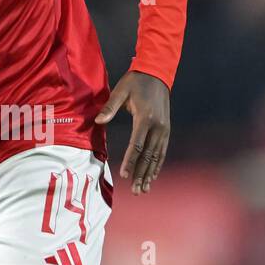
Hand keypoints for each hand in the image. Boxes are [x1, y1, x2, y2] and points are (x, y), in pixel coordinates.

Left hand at [94, 70, 170, 193]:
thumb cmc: (135, 82)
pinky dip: (157, 165)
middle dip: (141, 174)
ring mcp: (164, 129)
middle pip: (148, 156)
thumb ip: (110, 107)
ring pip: (157, 157)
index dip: (130, 161)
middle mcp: (157, 127)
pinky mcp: (166, 130)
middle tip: (135, 190)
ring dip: (150, 174)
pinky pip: (162, 151)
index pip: (137, 145)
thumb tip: (98, 121)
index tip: (124, 174)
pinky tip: (153, 176)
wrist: (157, 73)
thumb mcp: (120, 91)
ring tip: (144, 189)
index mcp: (145, 118)